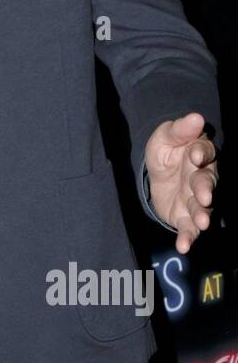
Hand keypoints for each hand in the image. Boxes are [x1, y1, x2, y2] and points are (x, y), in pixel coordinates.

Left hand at [145, 112, 218, 252]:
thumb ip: (179, 129)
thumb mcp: (165, 136)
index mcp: (198, 153)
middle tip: (204, 196)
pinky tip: (184, 246)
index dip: (200, 153)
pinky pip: (188, 228)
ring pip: (202, 208)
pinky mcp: (185, 216)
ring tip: (203, 225)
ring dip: (202, 216)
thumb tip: (196, 116)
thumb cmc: (166, 151)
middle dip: (206, 189)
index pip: (204, 152)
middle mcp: (202, 177)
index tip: (194, 155)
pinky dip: (188, 237)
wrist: (154, 173)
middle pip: (207, 182)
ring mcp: (195, 198)